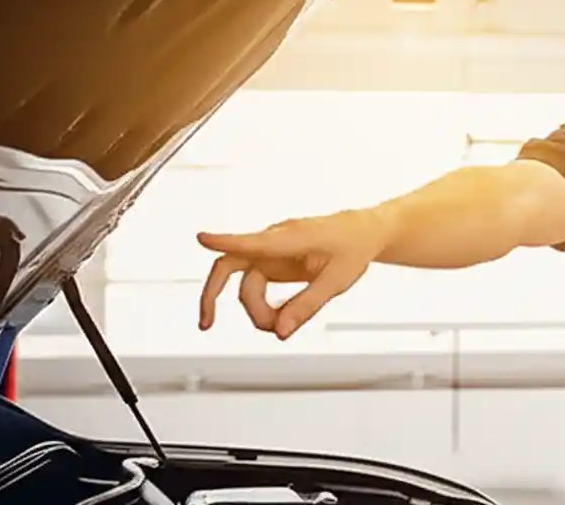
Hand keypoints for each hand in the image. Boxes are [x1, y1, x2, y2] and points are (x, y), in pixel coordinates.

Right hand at [196, 208, 390, 339]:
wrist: (362, 233)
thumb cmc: (352, 247)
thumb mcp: (337, 282)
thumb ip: (307, 306)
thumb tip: (281, 331)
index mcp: (292, 238)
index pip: (253, 241)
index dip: (226, 241)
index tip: (202, 238)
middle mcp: (274, 242)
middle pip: (229, 264)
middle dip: (213, 294)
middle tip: (206, 324)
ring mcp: (271, 252)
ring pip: (246, 284)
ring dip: (256, 310)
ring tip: (281, 326)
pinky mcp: (274, 262)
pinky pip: (256, 286)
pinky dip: (263, 305)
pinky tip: (278, 318)